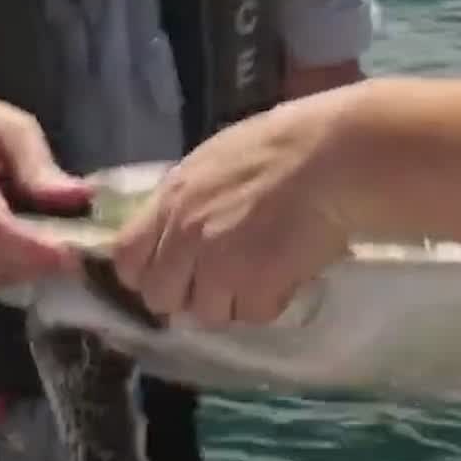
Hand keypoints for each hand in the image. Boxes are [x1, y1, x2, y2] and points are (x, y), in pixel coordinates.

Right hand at [0, 94, 91, 290]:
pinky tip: (25, 253)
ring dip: (26, 271)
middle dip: (38, 262)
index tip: (72, 255)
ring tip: (54, 249)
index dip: (30, 246)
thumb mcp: (10, 127)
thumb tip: (81, 198)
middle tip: (78, 253)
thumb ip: (39, 167)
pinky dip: (7, 273)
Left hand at [110, 96, 351, 327]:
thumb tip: (178, 232)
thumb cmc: (285, 147)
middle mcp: (185, 235)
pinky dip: (272, 302)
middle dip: (190, 296)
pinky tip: (289, 275)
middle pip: (162, 298)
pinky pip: (253, 314)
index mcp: (173, 198)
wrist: (333, 158)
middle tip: (223, 283)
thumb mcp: (217, 160)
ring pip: (208, 313)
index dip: (146, 274)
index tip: (173, 275)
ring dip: (234, 302)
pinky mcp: (256, 285)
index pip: (127, 258)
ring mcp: (219, 264)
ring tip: (264, 276)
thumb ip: (189, 198)